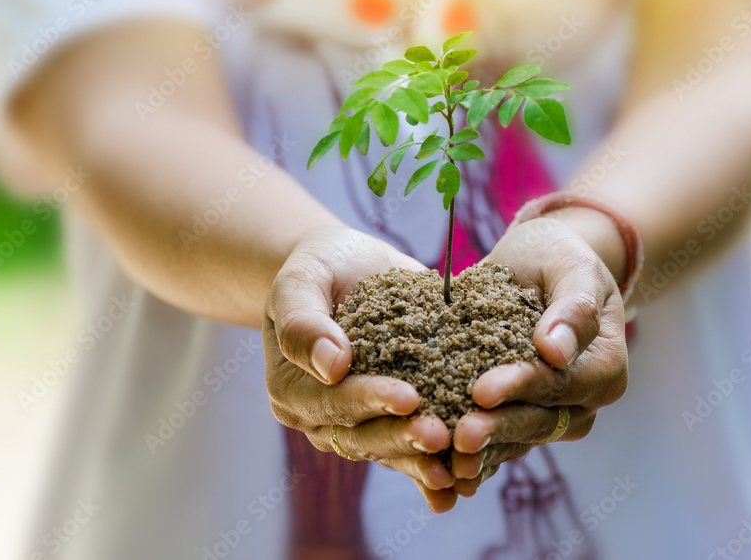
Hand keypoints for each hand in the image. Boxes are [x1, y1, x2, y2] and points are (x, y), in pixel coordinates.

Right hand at [263, 226, 458, 511]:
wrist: (347, 269)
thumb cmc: (321, 267)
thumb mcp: (302, 278)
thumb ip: (303, 320)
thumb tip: (331, 366)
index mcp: (291, 387)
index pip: (330, 399)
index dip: (368, 400)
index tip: (408, 397)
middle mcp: (318, 417)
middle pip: (359, 435)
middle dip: (401, 436)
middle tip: (441, 435)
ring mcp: (353, 426)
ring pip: (386, 450)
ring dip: (419, 459)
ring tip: (457, 461)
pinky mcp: (385, 424)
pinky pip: (406, 452)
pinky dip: (429, 468)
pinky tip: (459, 482)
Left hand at [444, 215, 629, 497]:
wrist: (540, 266)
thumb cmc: (558, 258)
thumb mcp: (571, 267)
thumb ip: (573, 307)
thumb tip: (557, 352)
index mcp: (605, 366)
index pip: (562, 382)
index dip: (523, 387)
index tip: (483, 390)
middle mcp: (585, 401)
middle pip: (541, 421)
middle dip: (499, 427)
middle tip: (460, 434)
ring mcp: (554, 417)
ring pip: (519, 440)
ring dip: (485, 451)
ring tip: (448, 454)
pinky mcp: (522, 421)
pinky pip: (501, 445)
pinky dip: (476, 454)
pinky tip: (443, 462)